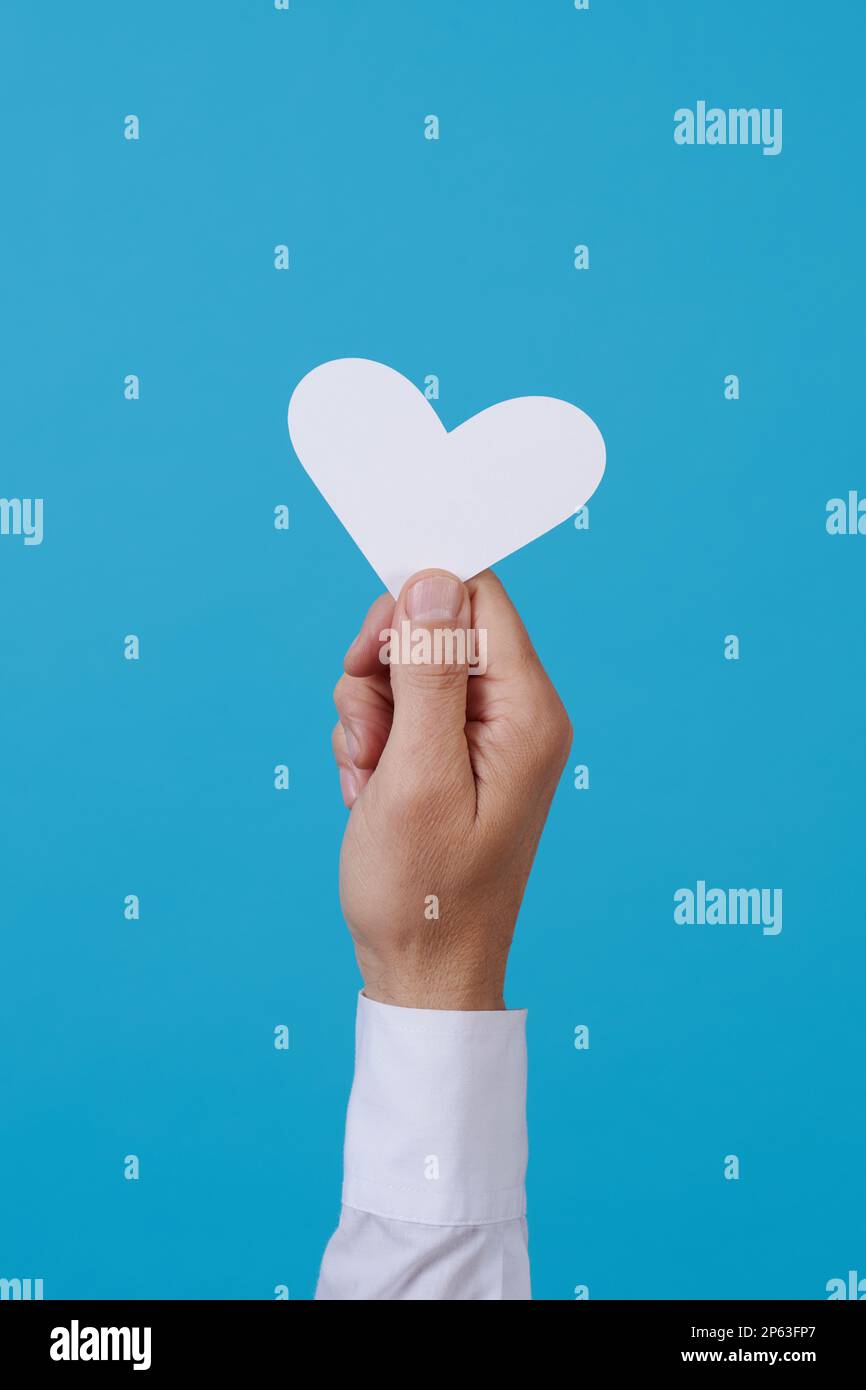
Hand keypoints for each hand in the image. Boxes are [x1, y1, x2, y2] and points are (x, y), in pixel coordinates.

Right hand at [331, 569, 571, 1009]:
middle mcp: (515, 714)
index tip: (372, 654)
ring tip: (370, 777)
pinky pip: (400, 710)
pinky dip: (372, 742)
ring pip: (407, 669)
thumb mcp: (417, 776)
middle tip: (369, 733)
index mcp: (527, 712)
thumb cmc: (426, 891)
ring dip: (369, 713)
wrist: (423, 969)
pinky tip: (370, 791)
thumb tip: (435, 581)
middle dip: (383, 670)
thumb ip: (428, 673)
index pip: (478, 600)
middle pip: (436, 628)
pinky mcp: (452, 756)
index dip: (415, 608)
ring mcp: (483, 736)